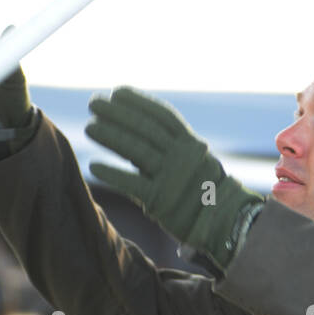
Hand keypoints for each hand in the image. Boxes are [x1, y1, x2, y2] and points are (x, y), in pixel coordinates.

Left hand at [85, 86, 262, 273]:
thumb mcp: (193, 159)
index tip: (117, 92)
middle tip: (94, 102)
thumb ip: (169, 145)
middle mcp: (182, 156)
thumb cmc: (201, 188)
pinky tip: (94, 165)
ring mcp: (171, 177)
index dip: (138, 101)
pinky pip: (131, 183)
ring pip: (136, 150)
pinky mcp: (160, 200)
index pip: (161, 115)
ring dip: (111, 136)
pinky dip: (111, 173)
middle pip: (145, 128)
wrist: (223, 222)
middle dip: (117, 113)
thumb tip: (134, 126)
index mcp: (191, 143)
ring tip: (90, 127)